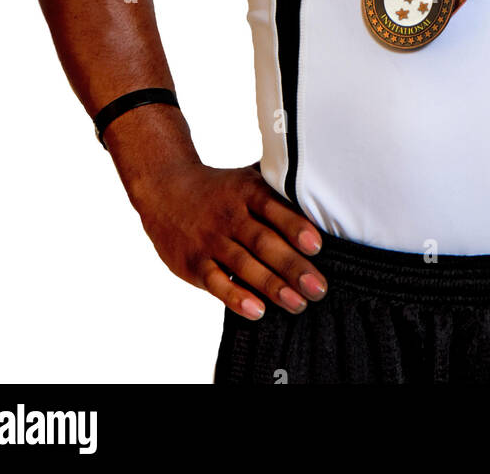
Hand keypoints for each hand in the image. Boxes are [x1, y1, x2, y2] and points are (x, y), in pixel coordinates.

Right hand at [129, 161, 326, 320]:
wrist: (165, 191)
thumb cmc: (221, 190)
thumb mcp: (247, 179)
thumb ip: (279, 190)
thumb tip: (324, 196)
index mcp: (247, 192)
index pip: (273, 208)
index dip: (295, 226)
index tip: (316, 245)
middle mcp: (230, 216)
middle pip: (263, 242)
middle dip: (292, 266)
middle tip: (319, 288)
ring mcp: (211, 241)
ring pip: (244, 266)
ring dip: (272, 287)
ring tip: (298, 304)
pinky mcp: (194, 264)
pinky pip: (216, 283)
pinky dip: (236, 298)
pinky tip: (257, 311)